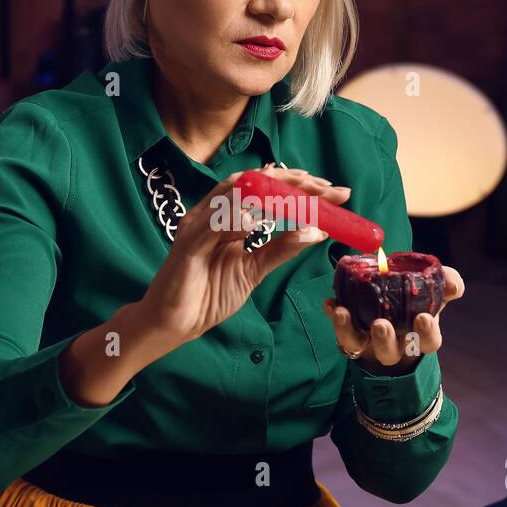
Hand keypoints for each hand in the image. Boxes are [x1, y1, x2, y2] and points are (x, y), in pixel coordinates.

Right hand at [138, 166, 351, 344]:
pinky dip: (237, 219)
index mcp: (229, 216)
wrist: (174, 324)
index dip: (299, 186)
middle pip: (254, 183)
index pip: (266, 190)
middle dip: (292, 182)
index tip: (332, 190)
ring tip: (304, 196)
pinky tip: (259, 221)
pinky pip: (214, 224)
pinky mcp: (187, 244)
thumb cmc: (208, 295)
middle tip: (325, 188)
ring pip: (235, 195)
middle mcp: (213, 213)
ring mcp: (198, 224)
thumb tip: (316, 231)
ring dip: (271, 193)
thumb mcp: (254, 270)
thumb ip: (280, 249)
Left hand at [322, 266, 464, 374]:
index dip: (426, 333)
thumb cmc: (415, 299)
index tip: (423, 317)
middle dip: (385, 339)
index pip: (428, 342)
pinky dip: (335, 319)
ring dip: (350, 331)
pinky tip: (331, 304)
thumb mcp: (433, 289)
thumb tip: (454, 285)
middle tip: (381, 323)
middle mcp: (395, 345)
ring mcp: (369, 343)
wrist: (390, 299)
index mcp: (419, 336)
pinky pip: (340, 333)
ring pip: (360, 347)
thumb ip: (447, 284)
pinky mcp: (350, 337)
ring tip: (344, 312)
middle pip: (390, 352)